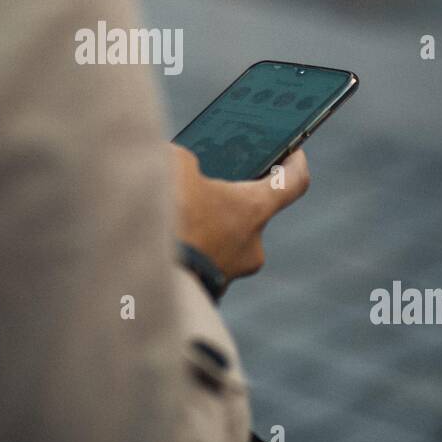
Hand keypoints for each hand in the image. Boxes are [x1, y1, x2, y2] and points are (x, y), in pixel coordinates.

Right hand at [171, 145, 309, 285]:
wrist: (146, 279)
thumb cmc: (170, 220)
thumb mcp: (175, 168)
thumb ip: (186, 161)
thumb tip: (182, 165)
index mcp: (254, 210)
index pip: (294, 182)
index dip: (294, 162)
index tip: (293, 150)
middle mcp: (252, 244)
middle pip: (250, 212)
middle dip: (229, 197)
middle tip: (208, 181)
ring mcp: (230, 272)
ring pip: (223, 239)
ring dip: (206, 225)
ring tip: (177, 210)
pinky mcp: (206, 291)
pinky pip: (203, 260)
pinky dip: (191, 248)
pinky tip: (166, 237)